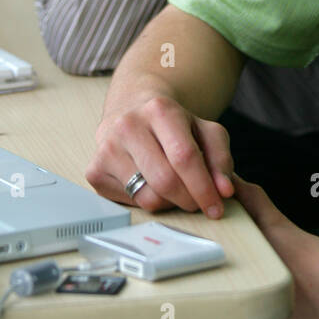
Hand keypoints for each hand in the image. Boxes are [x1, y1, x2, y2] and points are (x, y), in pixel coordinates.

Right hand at [86, 93, 234, 217]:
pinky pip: (129, 203)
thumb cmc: (173, 126)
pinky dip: (147, 202)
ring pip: (148, 197)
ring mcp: (107, 147)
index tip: (217, 208)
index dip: (204, 188)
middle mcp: (128, 125)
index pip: (185, 157)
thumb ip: (221, 158)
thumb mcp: (204, 131)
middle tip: (197, 202)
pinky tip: (150, 186)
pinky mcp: (94, 170)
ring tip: (174, 190)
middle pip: (165, 181)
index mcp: (159, 110)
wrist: (132, 110)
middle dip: (188, 199)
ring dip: (169, 203)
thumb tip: (224, 191)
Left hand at [202, 176, 318, 318]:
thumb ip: (255, 203)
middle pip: (202, 315)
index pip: (193, 286)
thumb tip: (236, 179)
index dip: (201, 285)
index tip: (212, 283)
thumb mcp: (279, 225)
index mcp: (232, 277)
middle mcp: (230, 308)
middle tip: (231, 302)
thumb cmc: (314, 260)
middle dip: (215, 312)